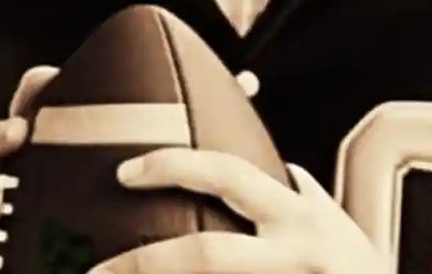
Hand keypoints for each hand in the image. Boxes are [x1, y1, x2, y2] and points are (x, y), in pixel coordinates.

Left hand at [87, 148, 390, 273]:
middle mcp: (296, 260)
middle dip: (139, 263)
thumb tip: (278, 169)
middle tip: (91, 270)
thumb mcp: (340, 232)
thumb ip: (304, 201)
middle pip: (206, 255)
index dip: (174, 167)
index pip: (230, 178)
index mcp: (303, 224)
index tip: (128, 171)